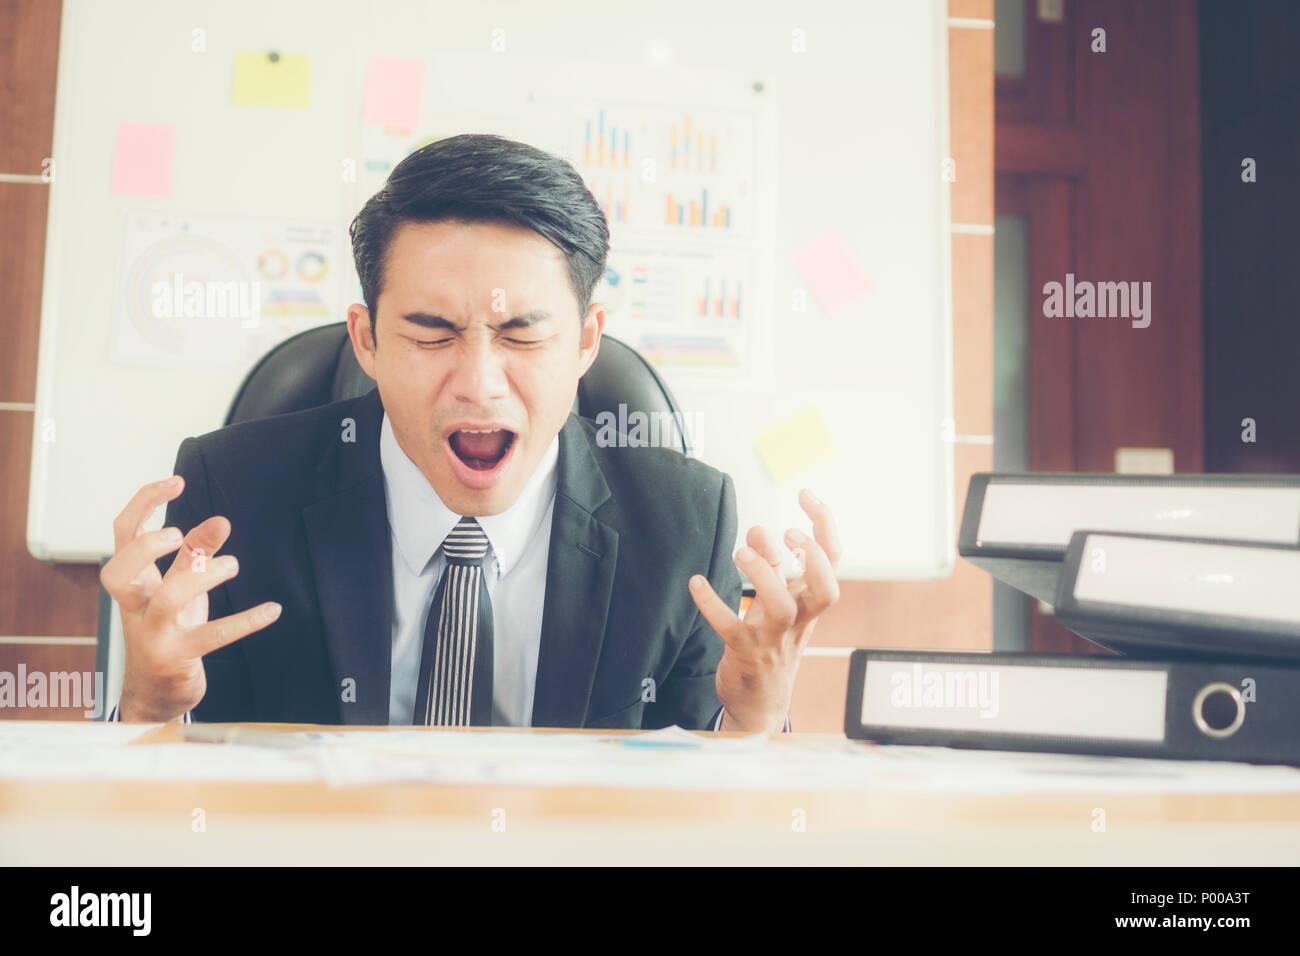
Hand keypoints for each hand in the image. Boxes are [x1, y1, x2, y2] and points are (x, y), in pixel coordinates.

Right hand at [99, 475, 280, 721]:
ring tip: (232, 564)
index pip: (122, 534)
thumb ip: (197, 552)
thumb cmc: (167, 628)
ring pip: (169, 600)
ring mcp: (154, 634)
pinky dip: (244, 621)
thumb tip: (220, 520)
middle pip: (121, 571)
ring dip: (202, 576)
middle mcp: (136, 606)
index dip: (142, 504)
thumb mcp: (180, 586)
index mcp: (133, 582)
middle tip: (178, 535)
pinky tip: (272, 610)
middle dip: (147, 548)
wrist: (154, 691)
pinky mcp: (178, 658)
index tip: (175, 482)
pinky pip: (211, 637)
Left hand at [689, 488, 841, 732]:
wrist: (761, 701)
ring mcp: (774, 638)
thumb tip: (759, 529)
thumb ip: (770, 563)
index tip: (806, 495)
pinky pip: (730, 627)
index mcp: (810, 602)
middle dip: (810, 558)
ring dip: (763, 574)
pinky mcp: (745, 652)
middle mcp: (800, 620)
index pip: (832, 560)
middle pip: (824, 589)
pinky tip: (696, 583)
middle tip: (785, 534)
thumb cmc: (772, 641)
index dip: (824, 526)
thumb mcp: (778, 600)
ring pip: (781, 607)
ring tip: (741, 552)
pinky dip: (713, 604)